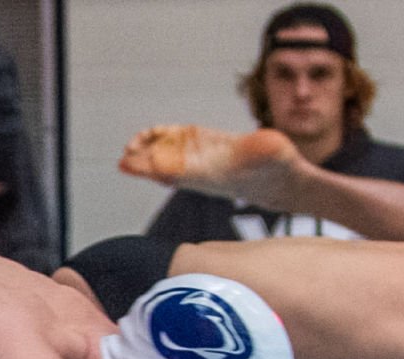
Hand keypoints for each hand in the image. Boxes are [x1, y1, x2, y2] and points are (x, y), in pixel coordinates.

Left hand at [118, 125, 300, 207]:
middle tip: (123, 160)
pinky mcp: (202, 146)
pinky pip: (176, 145)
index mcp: (209, 173)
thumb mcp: (274, 153)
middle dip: (141, 164)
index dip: (151, 168)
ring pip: (165, 157)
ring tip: (129, 148)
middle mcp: (198, 169)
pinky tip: (149, 135)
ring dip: (146, 152)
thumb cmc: (277, 167)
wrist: (280, 177)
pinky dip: (161, 140)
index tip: (130, 165)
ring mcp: (198, 158)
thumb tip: (271, 144)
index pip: (174, 172)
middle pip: (162, 167)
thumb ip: (267, 148)